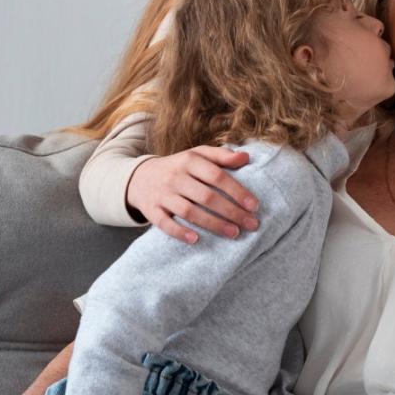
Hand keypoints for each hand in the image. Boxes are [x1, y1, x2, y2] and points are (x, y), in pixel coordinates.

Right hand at [127, 147, 259, 243]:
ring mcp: (162, 194)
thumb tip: (246, 157)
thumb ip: (221, 156)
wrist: (140, 177)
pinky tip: (196, 240)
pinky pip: (165, 223)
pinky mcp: (151, 210)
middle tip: (252, 224)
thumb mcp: (197, 155)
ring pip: (189, 212)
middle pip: (206, 197)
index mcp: (189, 161)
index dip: (237, 191)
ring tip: (234, 233)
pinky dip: (180, 232)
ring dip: (213, 224)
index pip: (217, 176)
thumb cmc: (179, 167)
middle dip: (232, 212)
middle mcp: (175, 177)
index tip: (254, 206)